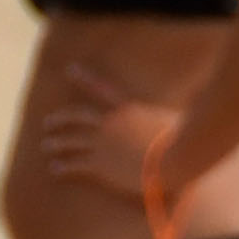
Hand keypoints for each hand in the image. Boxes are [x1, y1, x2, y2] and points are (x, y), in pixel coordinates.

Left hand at [25, 72, 174, 211]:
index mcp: (127, 109)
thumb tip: (191, 97)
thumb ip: (172, 109)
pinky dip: (63, 167)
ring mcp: (102, 144)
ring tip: (47, 145)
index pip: (102, 88)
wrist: (173, 160)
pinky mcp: (100, 165)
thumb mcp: (176, 117)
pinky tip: (54, 169)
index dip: (84, 78)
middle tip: (49, 122)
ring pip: (71, 141)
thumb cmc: (181, 140)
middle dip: (61, 119)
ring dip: (57, 143)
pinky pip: (75, 165)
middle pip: (77, 117)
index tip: (69, 69)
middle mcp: (109, 124)